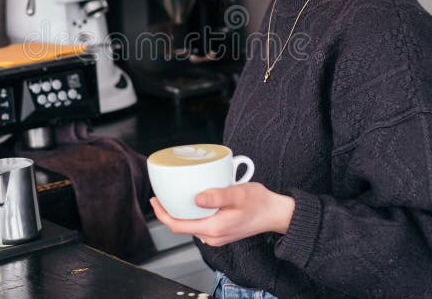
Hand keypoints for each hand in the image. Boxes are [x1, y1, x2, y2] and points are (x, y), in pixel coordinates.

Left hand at [150, 182, 294, 246]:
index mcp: (213, 229)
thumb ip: (217, 196)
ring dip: (181, 212)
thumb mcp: (238, 194)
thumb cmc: (260, 203)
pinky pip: (200, 224)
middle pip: (181, 226)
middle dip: (169, 211)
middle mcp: (212, 236)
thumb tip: (196, 198)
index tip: (155, 200)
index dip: (162, 214)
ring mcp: (216, 236)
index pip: (178, 226)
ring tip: (175, 195)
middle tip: (162, 194)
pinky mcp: (221, 231)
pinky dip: (192, 213)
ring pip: (190, 225)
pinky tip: (194, 201)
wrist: (276, 213)